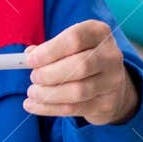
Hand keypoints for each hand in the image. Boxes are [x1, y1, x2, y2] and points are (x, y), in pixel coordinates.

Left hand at [21, 20, 138, 125]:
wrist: (111, 85)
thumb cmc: (81, 58)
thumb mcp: (68, 46)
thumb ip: (48, 49)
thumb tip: (29, 56)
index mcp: (99, 33)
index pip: (75, 39)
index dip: (50, 50)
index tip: (30, 60)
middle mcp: (110, 55)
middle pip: (79, 66)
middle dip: (49, 74)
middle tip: (34, 77)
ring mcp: (112, 81)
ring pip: (77, 91)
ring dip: (48, 94)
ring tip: (33, 92)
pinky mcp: (107, 103)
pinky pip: (74, 108)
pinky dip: (49, 108)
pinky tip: (33, 105)